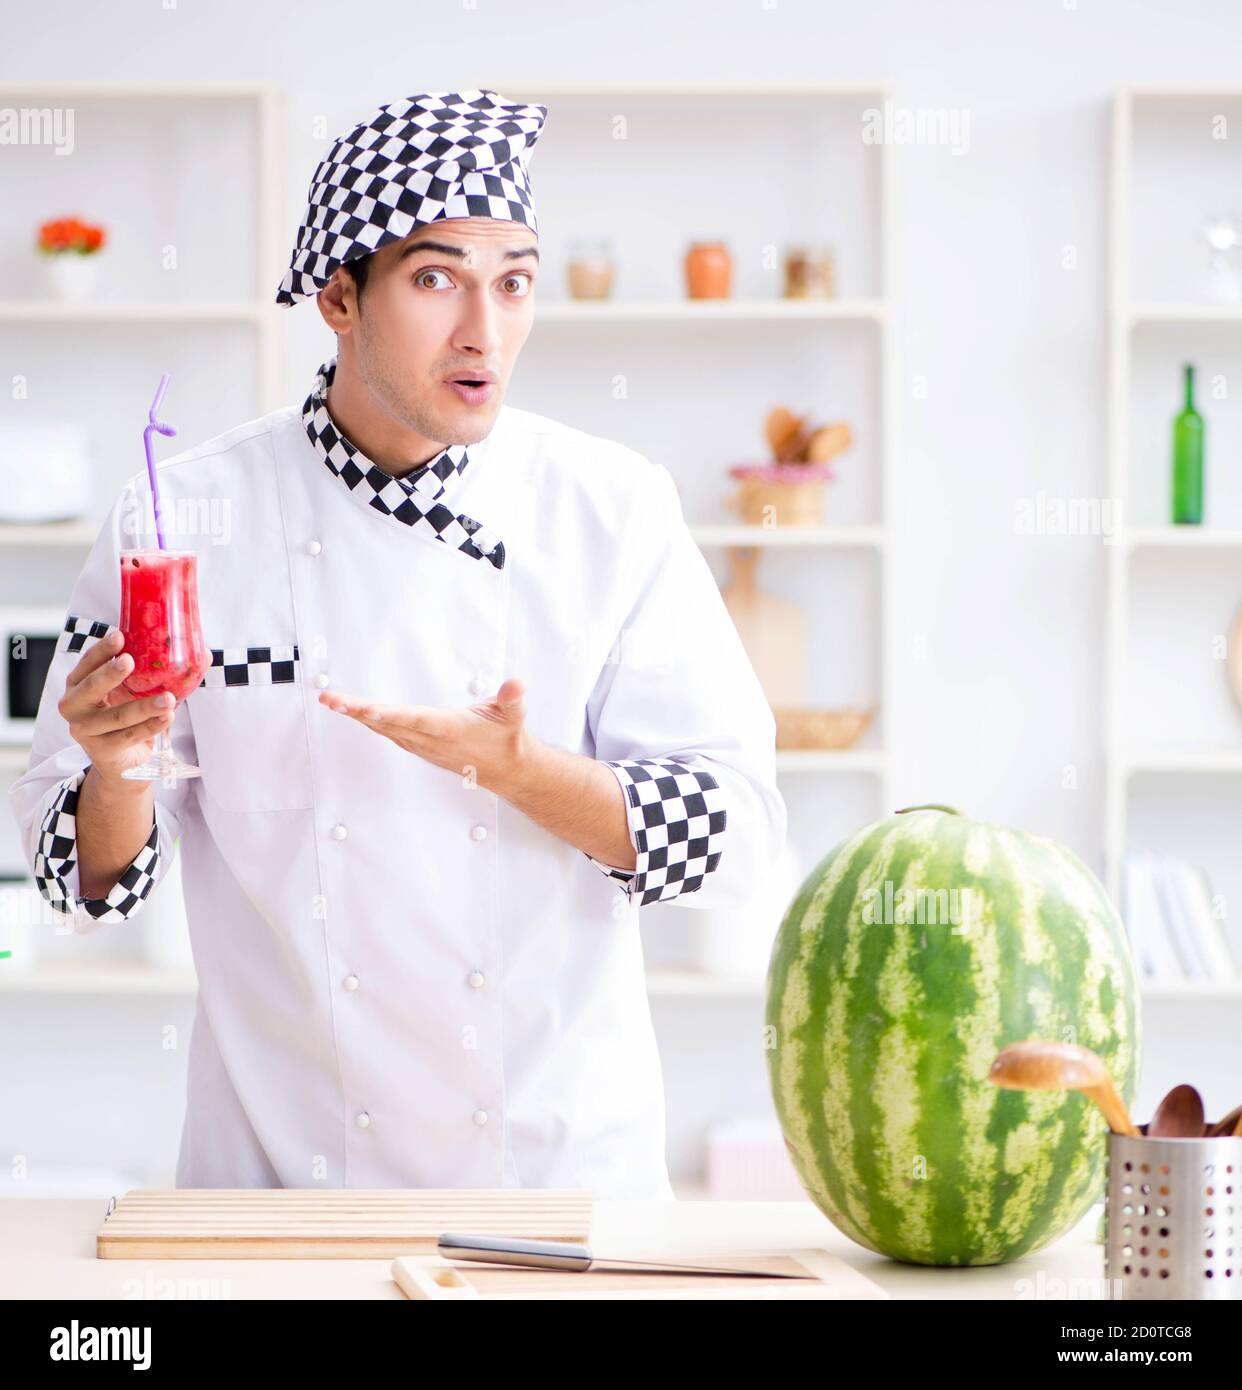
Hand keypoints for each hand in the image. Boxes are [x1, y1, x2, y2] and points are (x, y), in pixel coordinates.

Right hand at [57, 628, 174, 785]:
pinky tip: (167, 717)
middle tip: (130, 661)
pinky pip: (129, 736)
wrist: (122, 764)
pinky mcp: (102, 751)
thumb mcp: (139, 692)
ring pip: (116, 716)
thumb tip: (202, 653)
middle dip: (109, 674)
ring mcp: (85, 730)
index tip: (119, 636)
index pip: (87, 663)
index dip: (101, 650)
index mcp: (79, 685)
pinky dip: (150, 726)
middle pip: (89, 688)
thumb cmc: (128, 718)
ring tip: (168, 698)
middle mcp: (74, 706)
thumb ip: (161, 673)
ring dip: (143, 706)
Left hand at [318, 678, 528, 792]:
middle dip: (358, 711)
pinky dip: (369, 722)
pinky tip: (356, 713)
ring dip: (357, 715)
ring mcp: (423, 745)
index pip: (416, 719)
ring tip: (332, 702)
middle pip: (389, 724)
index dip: (391, 715)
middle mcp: (431, 739)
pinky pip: (389, 733)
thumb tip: (516, 684)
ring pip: (384, 729)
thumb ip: (513, 697)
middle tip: (331, 700)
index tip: (368, 710)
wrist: (507, 770)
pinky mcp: (420, 746)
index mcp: (450, 728)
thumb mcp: (515, 714)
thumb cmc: (507, 738)